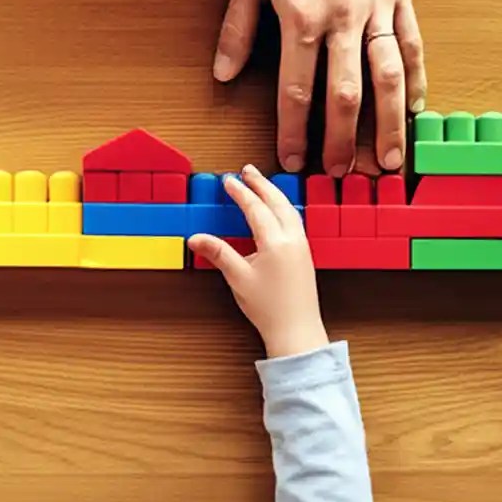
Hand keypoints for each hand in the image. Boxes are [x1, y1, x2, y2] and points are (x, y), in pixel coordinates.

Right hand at [188, 166, 329, 358]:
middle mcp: (293, 239)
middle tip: (248, 170)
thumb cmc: (269, 308)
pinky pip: (295, 220)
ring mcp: (302, 246)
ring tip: (261, 183)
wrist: (296, 331)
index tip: (229, 181)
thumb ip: (218, 253)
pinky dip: (283, 207)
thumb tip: (195, 238)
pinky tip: (278, 210)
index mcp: (276, 242)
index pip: (255, 209)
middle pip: (276, 202)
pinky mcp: (305, 255)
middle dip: (261, 184)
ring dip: (274, 193)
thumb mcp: (238, 279)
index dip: (240, 193)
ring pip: (289, 209)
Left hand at [213, 0, 426, 176]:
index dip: (293, 132)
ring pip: (386, 77)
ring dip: (388, 124)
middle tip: (340, 175)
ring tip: (387, 160)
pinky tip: (414, 110)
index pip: (295, 90)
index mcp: (300, 17)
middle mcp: (341, 19)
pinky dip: (415, 80)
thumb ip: (238, 28)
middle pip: (344, 94)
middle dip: (341, 141)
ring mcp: (376, 9)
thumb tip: (223, 75)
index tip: (293, 162)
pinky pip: (411, 45)